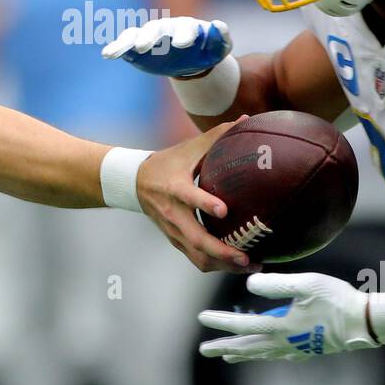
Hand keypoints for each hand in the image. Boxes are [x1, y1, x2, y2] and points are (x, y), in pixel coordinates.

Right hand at [102, 16, 232, 77]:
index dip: (185, 35)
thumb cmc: (207, 52)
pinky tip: (107, 54)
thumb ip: (221, 38)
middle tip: (143, 47)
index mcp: (188, 28)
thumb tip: (219, 26)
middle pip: (157, 29)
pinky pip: (125, 45)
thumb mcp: (220, 48)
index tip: (182, 45)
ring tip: (116, 51)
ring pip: (136, 35)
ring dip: (127, 42)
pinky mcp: (138, 49)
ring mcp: (150, 37)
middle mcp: (167, 28)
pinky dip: (117, 48)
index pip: (186, 28)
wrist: (192, 60)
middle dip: (149, 37)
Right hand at [135, 118, 259, 272]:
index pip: (189, 198)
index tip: (224, 211)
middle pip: (197, 240)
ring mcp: (174, 231)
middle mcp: (173, 214)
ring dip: (223, 265)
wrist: (134, 183)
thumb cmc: (167, 163)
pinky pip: (196, 259)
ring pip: (198, 256)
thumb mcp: (188, 148)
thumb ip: (217, 135)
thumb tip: (246, 119)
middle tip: (247, 256)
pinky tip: (238, 265)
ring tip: (250, 265)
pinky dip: (217, 265)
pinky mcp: (176, 241)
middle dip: (223, 252)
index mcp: (174, 188)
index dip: (205, 204)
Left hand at [198, 273, 378, 361]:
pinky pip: (279, 354)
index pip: (243, 326)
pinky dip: (265, 354)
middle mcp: (285, 343)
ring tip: (227, 355)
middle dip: (224, 347)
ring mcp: (297, 349)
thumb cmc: (337, 299)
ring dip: (242, 353)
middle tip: (204, 350)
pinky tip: (266, 353)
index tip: (201, 318)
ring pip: (262, 353)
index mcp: (281, 327)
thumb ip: (276, 284)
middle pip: (248, 347)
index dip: (221, 322)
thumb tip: (249, 284)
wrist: (366, 322)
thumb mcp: (306, 284)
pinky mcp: (309, 349)